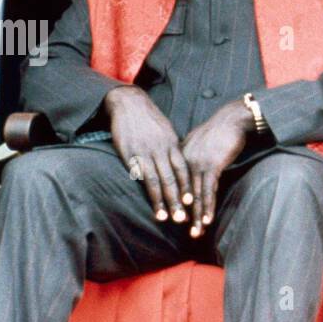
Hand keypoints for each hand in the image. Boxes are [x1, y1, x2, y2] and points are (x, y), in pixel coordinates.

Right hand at [106, 85, 190, 222]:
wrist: (129, 102)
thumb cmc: (149, 119)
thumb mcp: (166, 131)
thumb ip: (173, 149)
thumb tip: (181, 165)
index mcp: (171, 144)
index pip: (183, 170)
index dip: (187, 187)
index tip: (193, 203)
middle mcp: (160, 150)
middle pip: (171, 179)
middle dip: (177, 201)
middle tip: (182, 219)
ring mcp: (144, 153)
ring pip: (155, 181)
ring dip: (161, 201)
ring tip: (164, 217)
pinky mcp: (128, 154)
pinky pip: (138, 175)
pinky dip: (144, 190)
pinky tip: (146, 201)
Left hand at [180, 99, 253, 237]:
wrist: (232, 119)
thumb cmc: (219, 131)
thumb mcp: (198, 143)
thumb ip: (191, 156)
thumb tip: (188, 169)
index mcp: (180, 156)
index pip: (174, 184)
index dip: (174, 202)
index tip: (172, 217)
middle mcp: (186, 161)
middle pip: (182, 193)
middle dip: (183, 214)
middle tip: (182, 231)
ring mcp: (198, 164)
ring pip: (195, 195)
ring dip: (196, 216)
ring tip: (196, 232)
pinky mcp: (212, 166)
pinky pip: (209, 191)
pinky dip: (208, 206)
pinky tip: (208, 219)